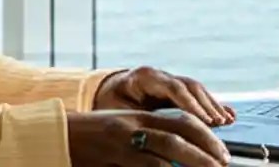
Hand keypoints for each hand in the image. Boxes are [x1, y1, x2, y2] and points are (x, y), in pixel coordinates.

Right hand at [67, 109, 230, 166]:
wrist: (54, 136)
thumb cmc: (88, 140)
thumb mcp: (120, 135)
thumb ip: (147, 142)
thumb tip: (176, 162)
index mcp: (139, 117)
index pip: (181, 120)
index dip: (205, 134)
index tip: (222, 150)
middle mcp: (134, 125)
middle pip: (179, 132)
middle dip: (206, 147)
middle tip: (223, 163)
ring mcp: (123, 141)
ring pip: (166, 148)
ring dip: (193, 161)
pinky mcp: (112, 156)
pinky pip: (146, 166)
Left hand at [94, 66, 236, 126]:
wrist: (108, 93)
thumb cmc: (109, 104)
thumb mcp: (116, 112)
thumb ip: (134, 120)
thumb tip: (151, 138)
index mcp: (145, 77)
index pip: (173, 87)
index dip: (191, 104)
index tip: (204, 119)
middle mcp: (161, 76)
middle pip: (189, 86)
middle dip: (206, 105)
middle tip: (219, 122)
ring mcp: (170, 81)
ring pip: (197, 90)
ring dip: (212, 106)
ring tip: (226, 121)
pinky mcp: (177, 90)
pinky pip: (198, 97)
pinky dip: (212, 106)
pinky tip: (228, 116)